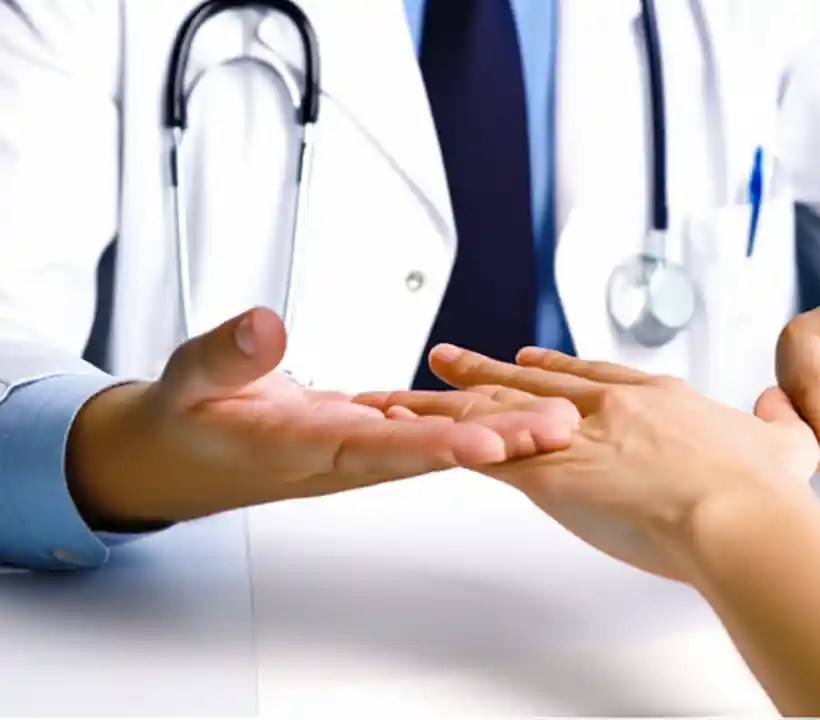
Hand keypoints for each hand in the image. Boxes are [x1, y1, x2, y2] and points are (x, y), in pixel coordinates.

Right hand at [67, 308, 579, 528]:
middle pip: (429, 452)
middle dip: (496, 443)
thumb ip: (228, 354)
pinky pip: (421, 429)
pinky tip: (506, 412)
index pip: (377, 450)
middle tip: (558, 432)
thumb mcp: (188, 380)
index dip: (435, 448)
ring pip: (435, 442)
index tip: (487, 444)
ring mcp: (357, 451)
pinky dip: (464, 420)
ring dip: (496, 434)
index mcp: (298, 449)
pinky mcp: (362, 438)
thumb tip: (268, 325)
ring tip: (556, 423)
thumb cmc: (185, 420)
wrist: (181, 457)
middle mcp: (340, 458)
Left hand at [387, 344, 819, 581]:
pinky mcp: (552, 475)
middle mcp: (611, 408)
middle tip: (450, 357)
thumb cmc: (763, 491)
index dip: (558, 367)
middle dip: (487, 371)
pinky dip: (446, 440)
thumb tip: (788, 418)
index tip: (531, 359)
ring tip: (409, 389)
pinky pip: (486, 454)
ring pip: (497, 412)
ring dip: (451, 401)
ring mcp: (578, 437)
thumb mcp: (788, 448)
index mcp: (659, 398)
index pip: (595, 376)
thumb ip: (783, 428)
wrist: (740, 516)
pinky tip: (418, 433)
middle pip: (532, 383)